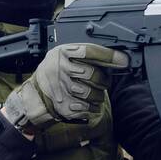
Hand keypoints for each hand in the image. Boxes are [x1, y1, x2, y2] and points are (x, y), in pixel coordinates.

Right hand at [2, 42, 129, 131]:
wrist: (36, 95)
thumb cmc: (57, 73)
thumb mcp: (66, 56)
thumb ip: (87, 56)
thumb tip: (118, 59)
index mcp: (62, 53)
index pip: (89, 51)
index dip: (108, 56)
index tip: (124, 60)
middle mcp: (60, 69)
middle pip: (92, 74)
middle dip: (103, 79)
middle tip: (104, 81)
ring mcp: (61, 89)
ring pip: (92, 93)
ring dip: (98, 95)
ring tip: (94, 92)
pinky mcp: (64, 106)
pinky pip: (89, 108)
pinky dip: (93, 107)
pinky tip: (88, 102)